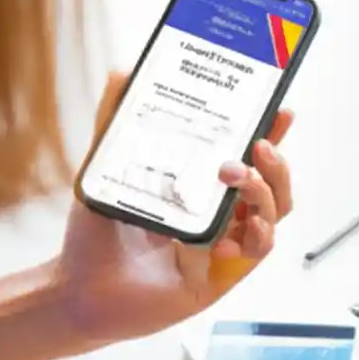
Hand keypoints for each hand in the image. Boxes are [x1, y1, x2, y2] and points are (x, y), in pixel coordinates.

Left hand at [54, 72, 294, 347]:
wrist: (76, 288)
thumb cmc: (96, 235)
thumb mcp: (106, 167)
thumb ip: (116, 121)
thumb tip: (125, 72)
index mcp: (203, 192)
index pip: (249, 159)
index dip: (272, 134)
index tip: (282, 109)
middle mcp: (221, 218)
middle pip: (274, 187)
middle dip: (277, 163)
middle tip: (259, 144)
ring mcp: (224, 248)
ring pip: (273, 216)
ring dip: (266, 191)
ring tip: (238, 174)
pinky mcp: (220, 278)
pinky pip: (256, 252)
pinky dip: (255, 235)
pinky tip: (239, 226)